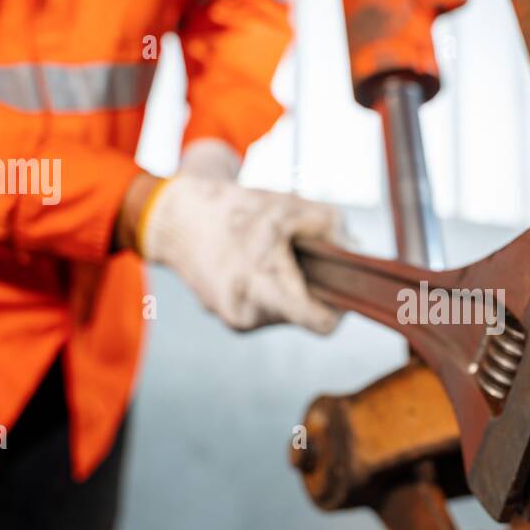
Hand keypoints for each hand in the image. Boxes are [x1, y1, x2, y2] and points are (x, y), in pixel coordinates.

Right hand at [121, 173, 343, 334]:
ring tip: (272, 253)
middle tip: (304, 252)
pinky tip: (254, 262)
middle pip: (306, 314)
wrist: (174, 218)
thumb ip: (334, 227)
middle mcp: (249, 315)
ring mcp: (236, 320)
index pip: (322, 324)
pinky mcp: (228, 317)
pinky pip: (266, 309)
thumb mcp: (292, 206)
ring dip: (290, 286)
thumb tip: (355, 253)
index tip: (343, 284)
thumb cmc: (235, 210)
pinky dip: (270, 288)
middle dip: (313, 286)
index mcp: (265, 289)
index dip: (342, 306)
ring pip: (287, 312)